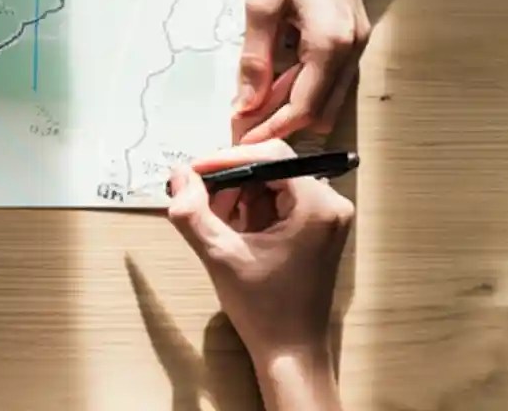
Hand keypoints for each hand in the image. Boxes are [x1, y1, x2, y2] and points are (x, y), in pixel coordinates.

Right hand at [165, 139, 354, 362]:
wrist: (290, 351)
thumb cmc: (262, 308)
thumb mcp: (219, 255)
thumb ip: (192, 212)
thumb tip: (177, 174)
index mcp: (317, 206)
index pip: (270, 156)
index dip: (227, 158)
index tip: (194, 172)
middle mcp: (330, 204)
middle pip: (271, 168)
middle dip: (230, 181)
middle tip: (198, 198)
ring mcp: (326, 217)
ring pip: (271, 184)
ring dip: (237, 195)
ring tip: (212, 220)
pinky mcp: (316, 229)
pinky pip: (278, 202)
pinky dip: (250, 209)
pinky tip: (231, 229)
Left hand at [232, 0, 370, 142]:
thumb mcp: (260, 4)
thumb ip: (255, 60)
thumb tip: (245, 104)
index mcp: (332, 42)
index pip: (303, 108)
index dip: (270, 131)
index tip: (240, 142)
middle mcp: (353, 46)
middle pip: (319, 109)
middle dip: (280, 124)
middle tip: (238, 126)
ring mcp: (355, 38)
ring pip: (325, 94)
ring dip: (289, 104)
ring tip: (246, 105)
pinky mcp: (349, 28)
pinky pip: (327, 72)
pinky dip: (300, 83)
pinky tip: (269, 79)